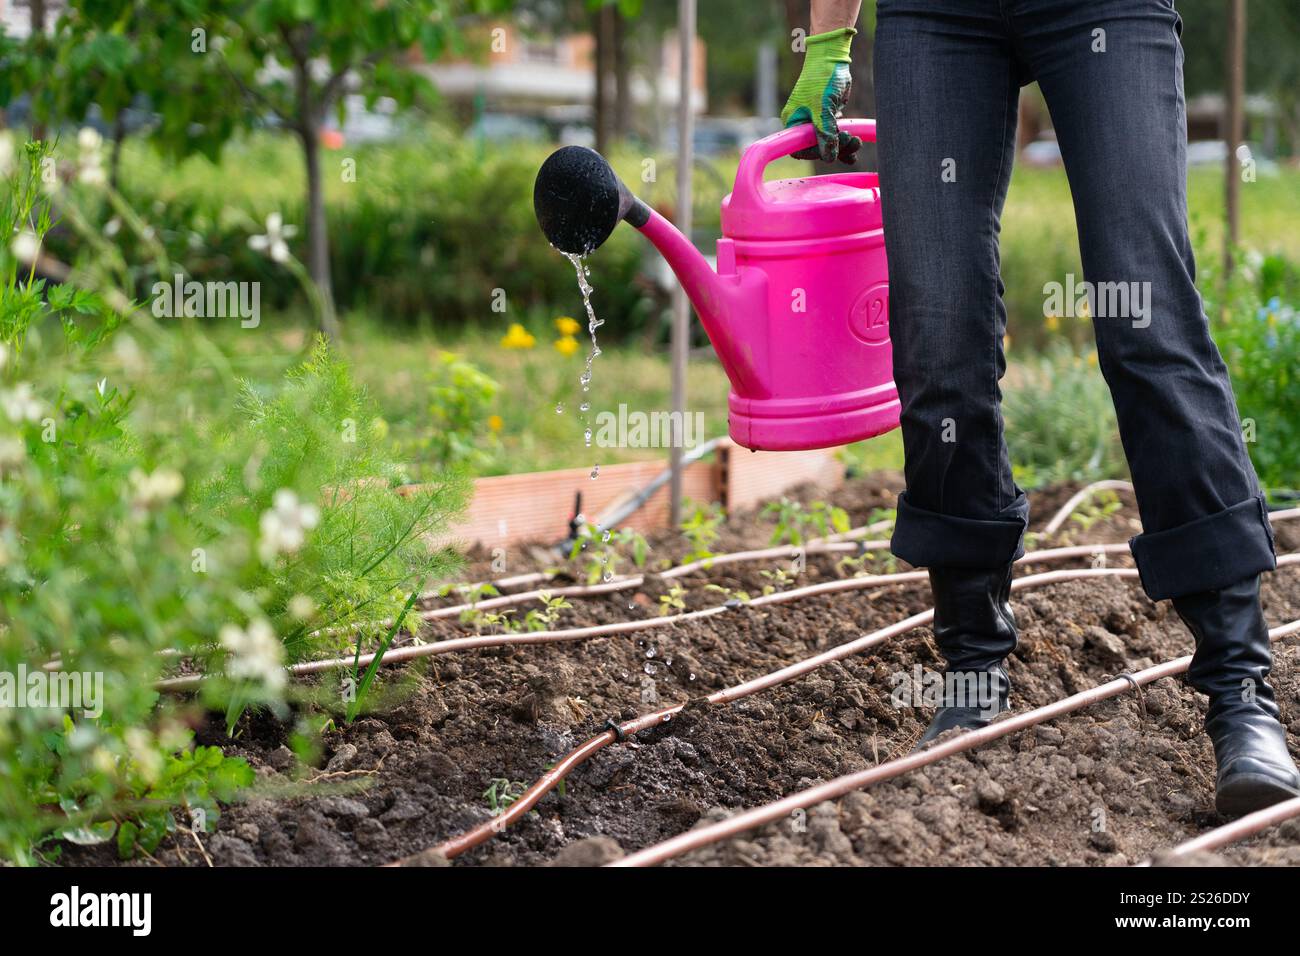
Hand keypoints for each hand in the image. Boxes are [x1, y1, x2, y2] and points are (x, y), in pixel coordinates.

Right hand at [780, 27, 860, 163]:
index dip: (815, 153)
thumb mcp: (823, 108)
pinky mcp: (829, 118)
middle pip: (817, 148)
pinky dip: (845, 144)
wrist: (832, 57)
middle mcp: (803, 124)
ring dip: (843, 147)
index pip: (800, 149)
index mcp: (794, 122)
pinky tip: (854, 149)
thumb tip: (829, 157)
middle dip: (835, 148)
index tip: (831, 152)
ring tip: (857, 142)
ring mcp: (817, 121)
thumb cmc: (822, 78)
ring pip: (829, 143)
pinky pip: (836, 136)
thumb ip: (826, 133)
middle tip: (851, 141)